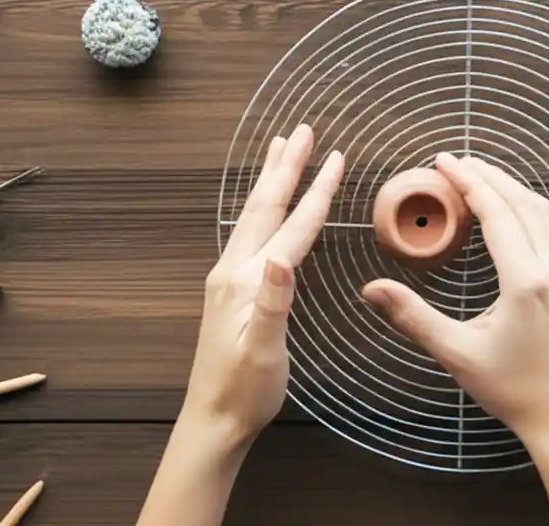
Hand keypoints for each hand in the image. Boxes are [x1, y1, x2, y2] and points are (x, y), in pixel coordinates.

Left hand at [184, 124, 343, 444]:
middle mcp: (235, 270)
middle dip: (287, 166)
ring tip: (281, 149)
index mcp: (248, 281)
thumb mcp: (263, 352)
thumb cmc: (244, 391)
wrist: (212, 419)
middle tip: (303, 129)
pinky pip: (252, 232)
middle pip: (266, 206)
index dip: (317, 191)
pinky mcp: (232, 289)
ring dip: (271, 179)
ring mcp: (230, 278)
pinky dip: (265, 207)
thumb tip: (283, 260)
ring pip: (255, 215)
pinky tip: (268, 207)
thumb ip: (272, 305)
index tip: (337, 157)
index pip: (292, 226)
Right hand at [361, 154, 548, 445]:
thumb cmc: (513, 391)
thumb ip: (413, 317)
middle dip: (487, 176)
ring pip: (547, 212)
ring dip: (516, 186)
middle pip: (520, 204)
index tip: (445, 163)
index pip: (495, 213)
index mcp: (525, 282)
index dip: (468, 182)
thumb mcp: (457, 354)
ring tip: (486, 171)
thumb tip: (370, 290)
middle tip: (457, 162)